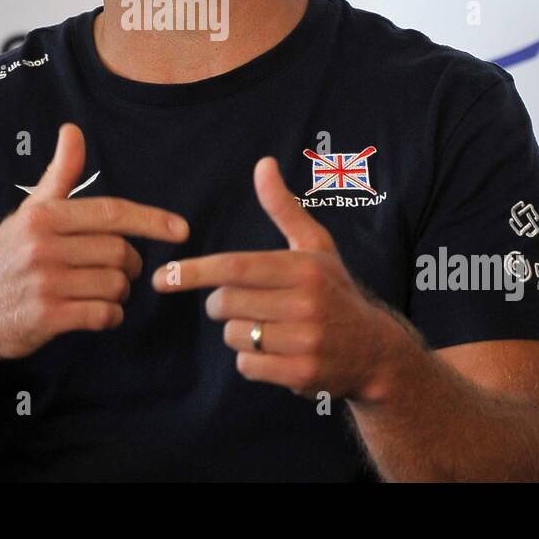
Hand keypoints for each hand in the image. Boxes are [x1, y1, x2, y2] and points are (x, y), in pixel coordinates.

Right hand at [0, 123, 188, 362]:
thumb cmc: (11, 256)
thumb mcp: (32, 212)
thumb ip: (60, 175)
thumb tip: (73, 129)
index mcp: (43, 216)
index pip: (111, 213)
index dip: (151, 220)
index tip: (181, 230)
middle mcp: (41, 246)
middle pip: (119, 251)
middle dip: (130, 264)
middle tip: (120, 270)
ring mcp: (43, 283)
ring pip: (115, 285)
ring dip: (119, 292)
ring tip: (102, 291)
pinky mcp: (46, 317)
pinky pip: (103, 315)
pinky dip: (110, 316)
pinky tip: (98, 313)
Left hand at [153, 156, 408, 401]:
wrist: (375, 351)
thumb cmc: (335, 291)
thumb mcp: (315, 247)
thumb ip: (283, 208)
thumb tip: (263, 164)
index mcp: (304, 268)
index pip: (236, 267)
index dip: (195, 271)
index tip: (163, 277)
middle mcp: (306, 303)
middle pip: (227, 303)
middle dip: (221, 304)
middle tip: (242, 303)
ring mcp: (305, 341)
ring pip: (234, 336)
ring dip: (239, 332)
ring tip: (269, 327)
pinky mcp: (302, 374)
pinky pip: (247, 365)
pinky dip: (251, 359)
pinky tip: (276, 352)